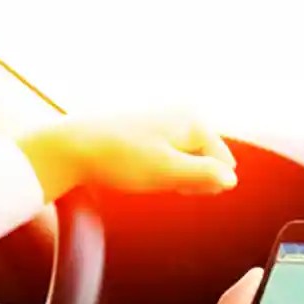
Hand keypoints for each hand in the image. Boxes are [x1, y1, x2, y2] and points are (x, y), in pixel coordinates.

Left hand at [15, 112, 238, 203]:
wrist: (70, 147)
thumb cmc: (119, 159)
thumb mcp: (167, 172)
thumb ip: (204, 176)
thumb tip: (232, 180)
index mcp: (193, 120)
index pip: (223, 163)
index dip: (203, 184)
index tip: (177, 188)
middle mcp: (180, 114)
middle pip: (203, 161)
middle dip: (187, 178)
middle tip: (158, 181)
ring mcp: (161, 121)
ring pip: (182, 161)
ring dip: (169, 176)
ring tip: (142, 174)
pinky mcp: (142, 130)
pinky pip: (162, 157)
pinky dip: (153, 169)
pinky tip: (132, 171)